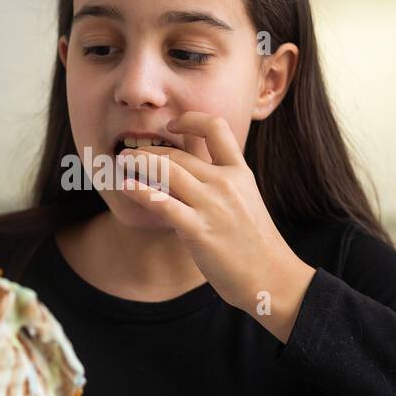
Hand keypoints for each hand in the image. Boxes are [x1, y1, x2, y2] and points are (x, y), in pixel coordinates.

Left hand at [115, 111, 315, 342]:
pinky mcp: (198, 229)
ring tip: (123, 162)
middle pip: (179, 154)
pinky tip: (127, 186)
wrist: (272, 276)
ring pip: (168, 170)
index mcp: (239, 172)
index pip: (216, 128)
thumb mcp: (245, 200)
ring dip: (140, 163)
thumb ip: (221, 182)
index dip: (190, 119)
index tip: (171, 124)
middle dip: (149, 150)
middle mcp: (226, 183)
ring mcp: (212, 205)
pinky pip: (163, 204)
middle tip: (131, 154)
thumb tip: (191, 168)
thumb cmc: (255, 243)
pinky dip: (141, 192)